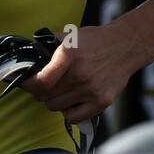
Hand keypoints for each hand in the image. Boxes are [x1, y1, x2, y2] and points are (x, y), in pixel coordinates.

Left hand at [19, 23, 141, 124]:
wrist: (126, 46)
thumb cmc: (95, 41)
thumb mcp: (70, 36)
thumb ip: (48, 46)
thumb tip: (29, 58)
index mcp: (69, 55)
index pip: (41, 81)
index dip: (29, 84)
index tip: (27, 82)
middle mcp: (80, 75)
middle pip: (45, 96)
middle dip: (39, 91)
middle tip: (44, 85)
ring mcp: (91, 90)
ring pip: (55, 107)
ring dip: (52, 100)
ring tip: (59, 91)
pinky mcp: (101, 102)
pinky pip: (73, 117)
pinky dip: (68, 112)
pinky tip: (71, 101)